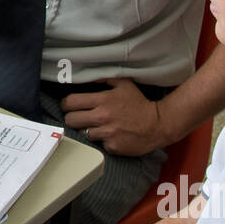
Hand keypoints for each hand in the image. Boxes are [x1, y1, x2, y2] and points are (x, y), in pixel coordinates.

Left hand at [61, 78, 176, 156]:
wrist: (158, 125)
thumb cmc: (140, 103)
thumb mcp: (124, 84)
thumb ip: (104, 77)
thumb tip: (87, 75)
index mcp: (102, 100)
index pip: (70, 102)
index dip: (66, 104)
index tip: (69, 105)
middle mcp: (102, 117)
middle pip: (70, 120)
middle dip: (72, 117)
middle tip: (78, 117)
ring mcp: (107, 134)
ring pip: (81, 134)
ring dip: (86, 130)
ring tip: (96, 126)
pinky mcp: (112, 147)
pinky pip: (97, 145)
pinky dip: (101, 141)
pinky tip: (109, 135)